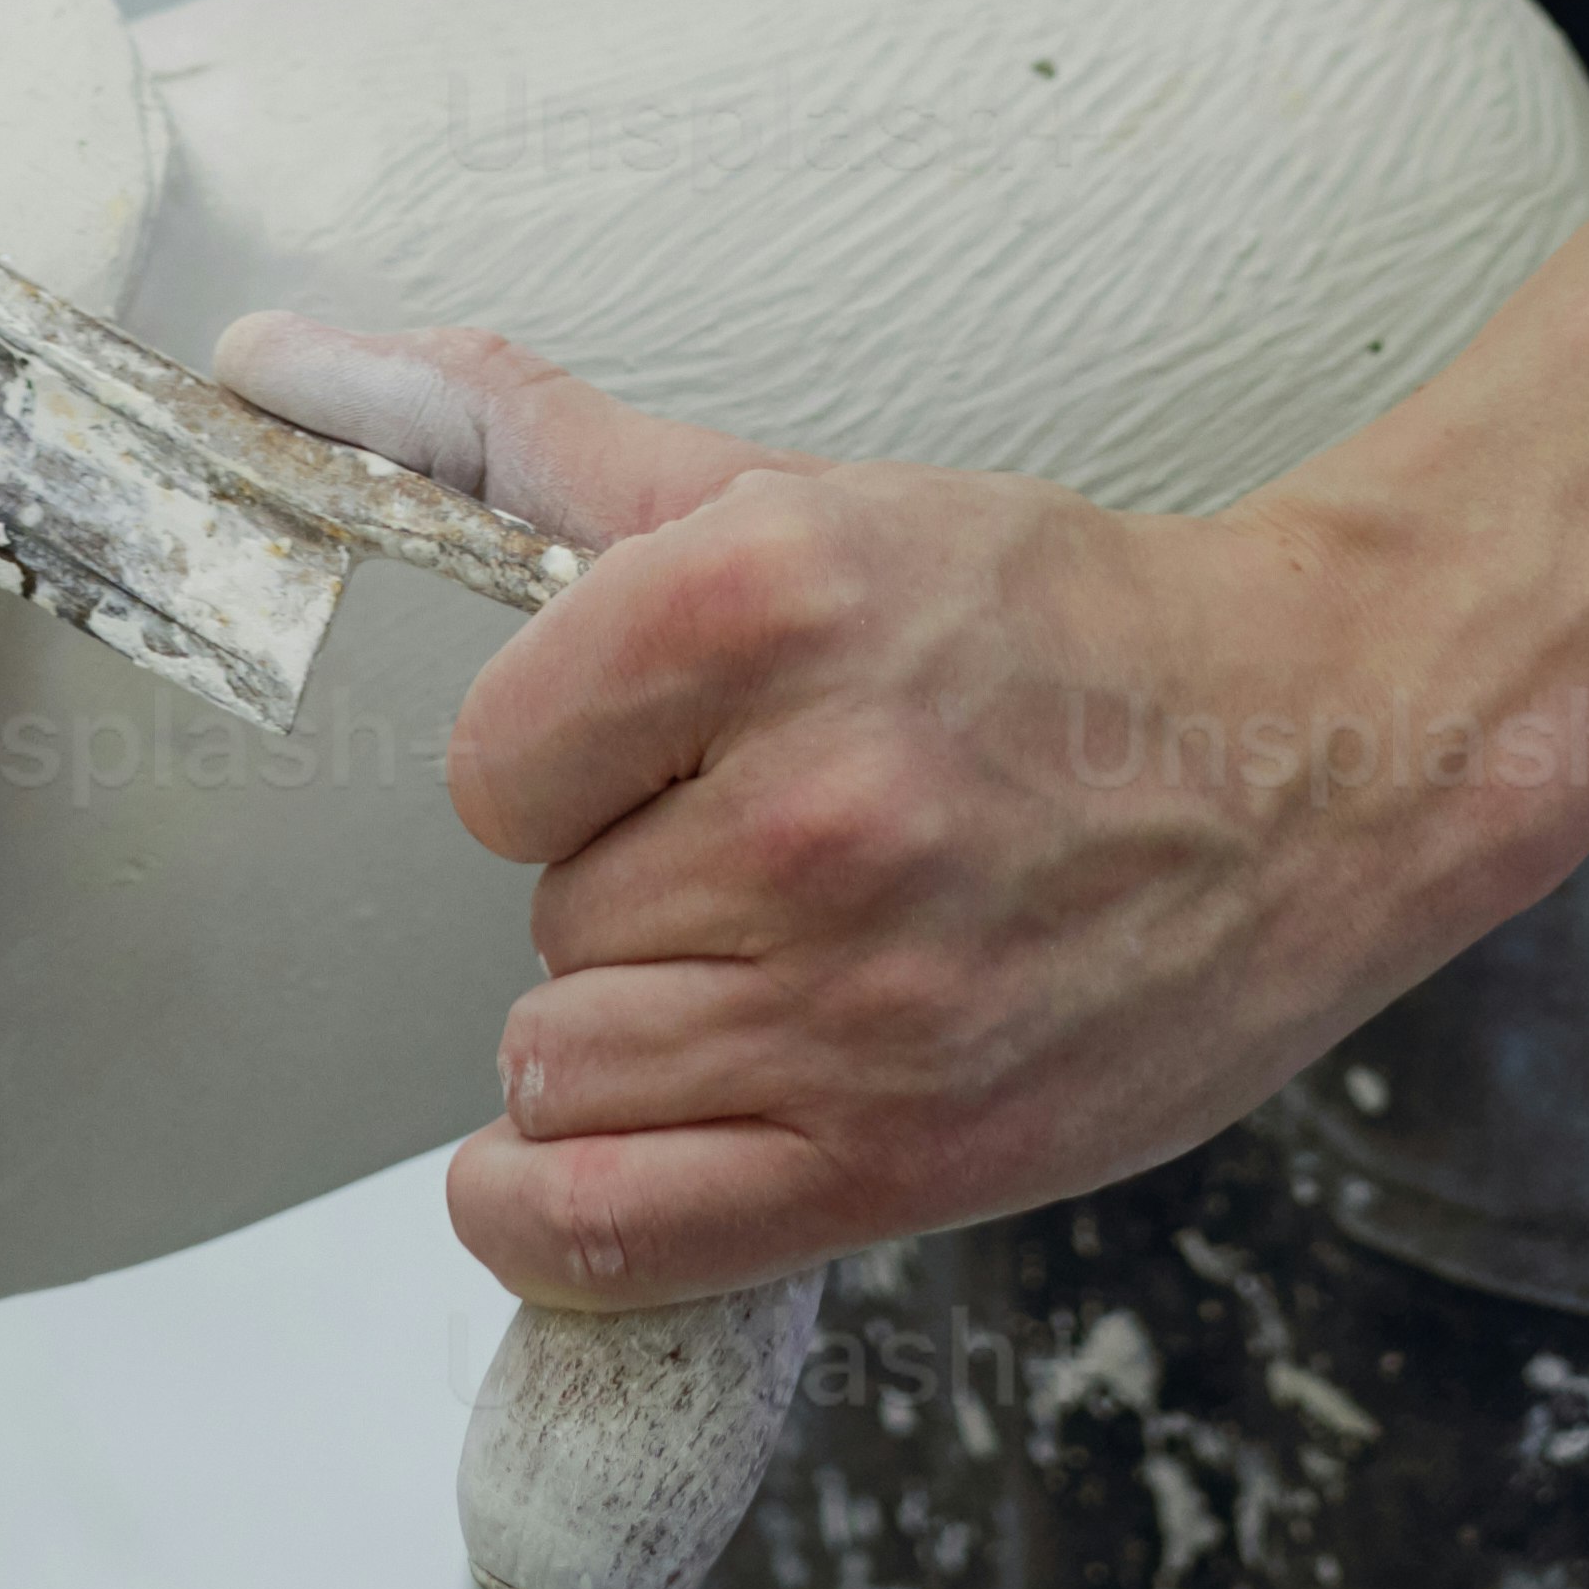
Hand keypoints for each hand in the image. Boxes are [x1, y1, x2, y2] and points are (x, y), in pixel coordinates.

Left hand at [216, 319, 1549, 1304]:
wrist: (1316, 762)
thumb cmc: (1049, 627)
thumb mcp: (794, 490)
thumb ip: (525, 436)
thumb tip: (271, 358)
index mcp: (768, 598)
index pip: (490, 759)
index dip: (561, 758)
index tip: (658, 747)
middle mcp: (812, 802)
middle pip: (548, 917)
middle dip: (633, 890)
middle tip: (782, 849)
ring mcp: (861, 999)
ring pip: (565, 1063)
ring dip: (642, 1032)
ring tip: (786, 964)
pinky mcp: (905, 1160)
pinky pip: (605, 1229)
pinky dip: (563, 1205)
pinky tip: (614, 1139)